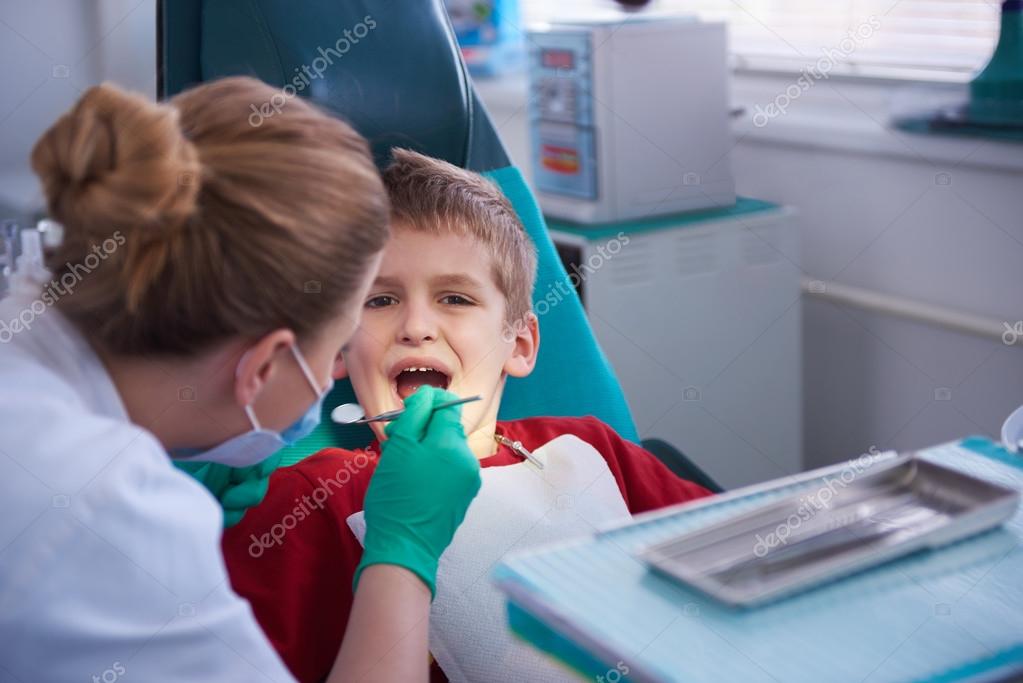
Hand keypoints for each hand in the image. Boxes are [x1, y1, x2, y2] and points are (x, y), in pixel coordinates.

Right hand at [354, 386, 480, 596]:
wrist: (404, 546)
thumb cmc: (395, 498)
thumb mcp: (398, 449)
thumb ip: (414, 416)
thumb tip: (427, 395)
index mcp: (451, 445)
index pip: (448, 406)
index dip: (426, 403)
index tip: (407, 411)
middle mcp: (467, 460)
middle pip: (447, 427)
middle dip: (423, 427)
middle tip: (395, 439)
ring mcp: (469, 479)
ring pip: (447, 448)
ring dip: (426, 447)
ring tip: (401, 462)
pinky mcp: (465, 495)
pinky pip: (451, 468)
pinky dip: (434, 465)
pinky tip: (414, 478)